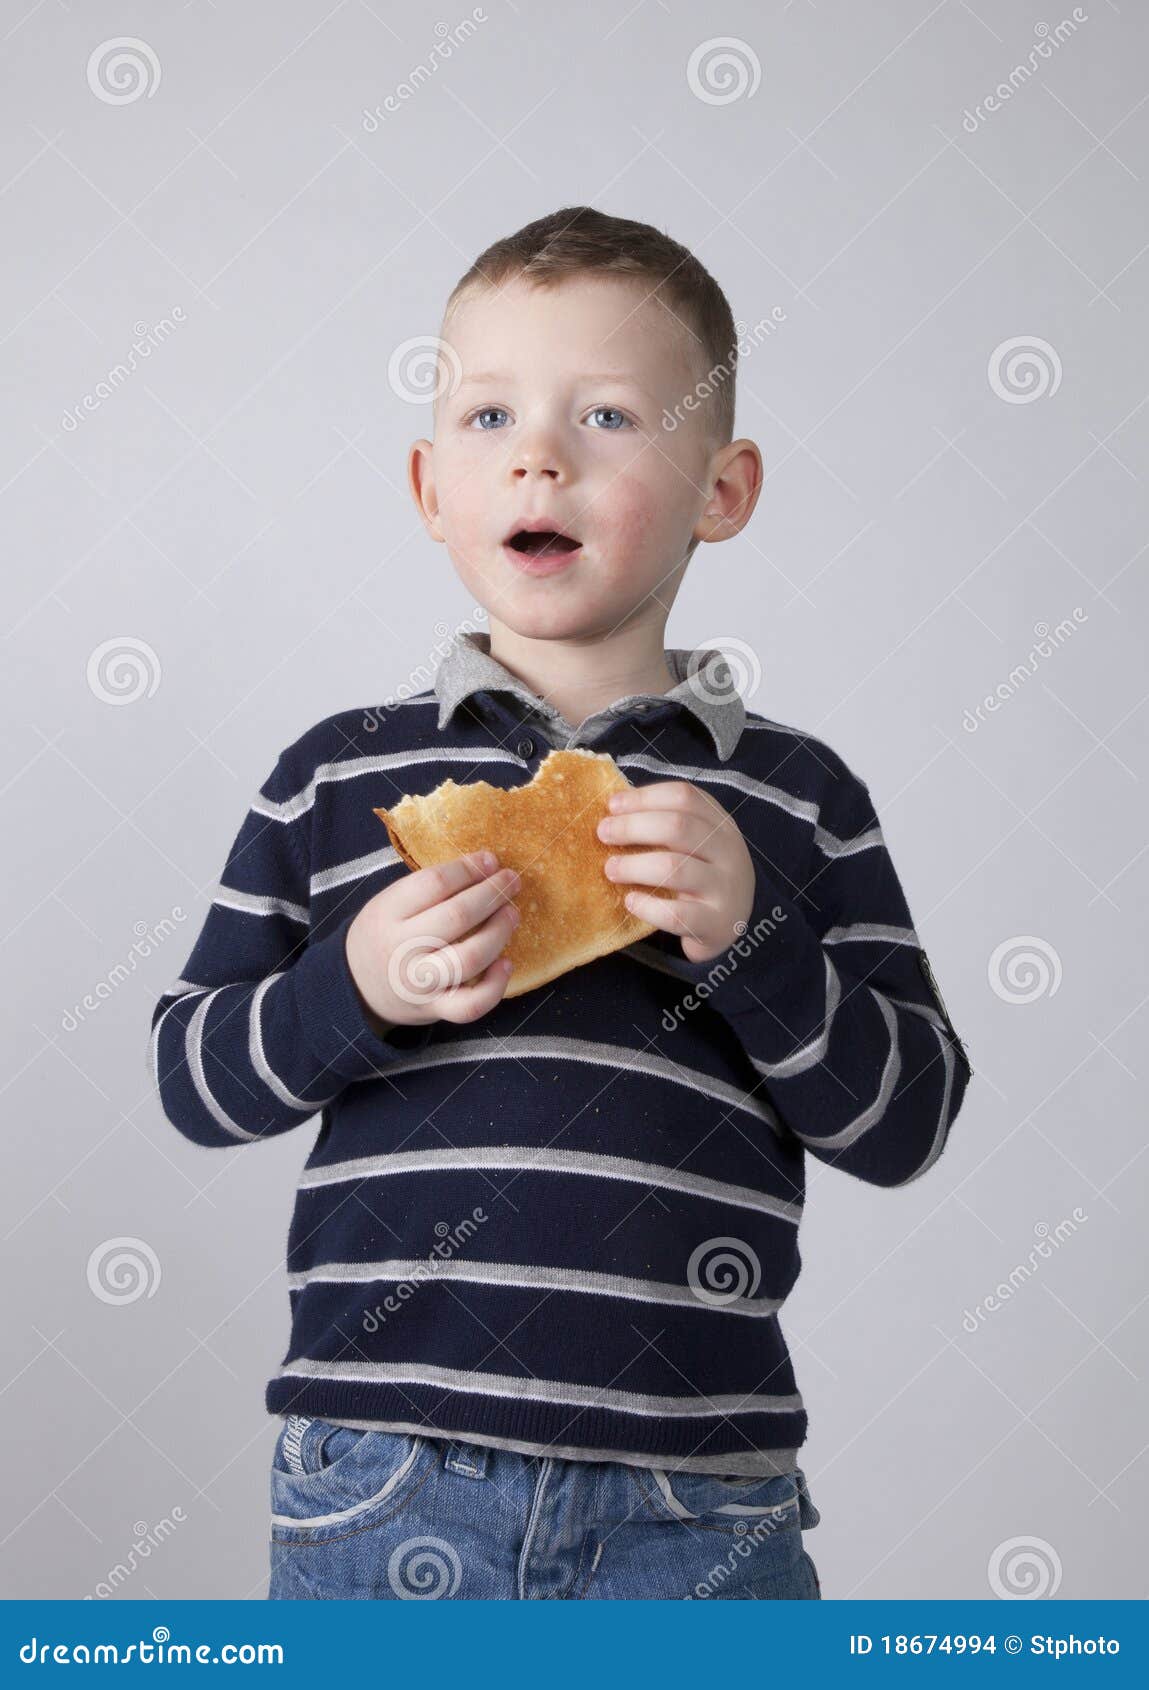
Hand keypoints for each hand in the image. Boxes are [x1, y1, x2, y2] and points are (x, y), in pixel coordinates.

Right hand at [346, 852, 520, 1027]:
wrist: (357, 987)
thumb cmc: (385, 935)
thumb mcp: (390, 904)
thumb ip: (428, 889)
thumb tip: (485, 866)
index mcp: (388, 913)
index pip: (434, 883)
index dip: (468, 869)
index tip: (490, 860)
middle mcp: (402, 948)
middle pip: (457, 916)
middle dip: (493, 894)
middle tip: (512, 881)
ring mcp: (419, 982)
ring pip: (469, 958)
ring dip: (499, 932)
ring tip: (512, 914)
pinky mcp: (435, 1008)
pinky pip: (471, 1005)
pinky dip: (495, 986)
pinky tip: (506, 963)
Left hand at [596, 780, 753, 963]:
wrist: (731, 922)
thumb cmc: (700, 874)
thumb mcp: (695, 843)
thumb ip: (664, 824)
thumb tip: (612, 809)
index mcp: (720, 823)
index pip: (685, 797)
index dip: (644, 797)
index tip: (612, 805)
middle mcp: (728, 851)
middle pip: (677, 827)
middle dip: (632, 827)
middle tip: (603, 834)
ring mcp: (724, 888)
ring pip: (674, 868)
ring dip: (633, 866)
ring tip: (610, 869)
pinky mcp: (715, 923)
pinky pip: (676, 913)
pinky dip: (647, 906)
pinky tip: (630, 901)